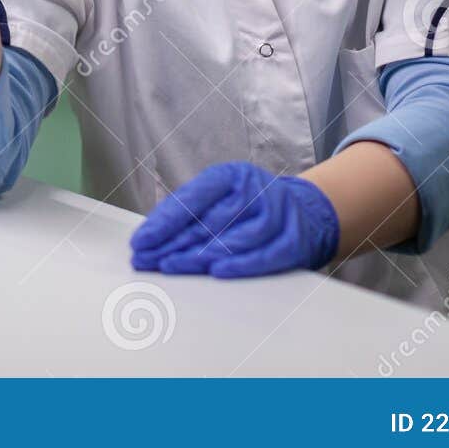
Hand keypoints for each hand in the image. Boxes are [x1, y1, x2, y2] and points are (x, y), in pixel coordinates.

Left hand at [130, 161, 339, 277]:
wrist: (308, 211)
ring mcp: (277, 215)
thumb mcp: (223, 195)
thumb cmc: (252, 205)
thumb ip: (192, 211)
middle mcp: (254, 191)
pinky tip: (215, 271)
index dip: (164, 221)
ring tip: (169, 265)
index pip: (192, 198)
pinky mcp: (294, 240)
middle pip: (207, 221)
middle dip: (171, 242)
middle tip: (145, 259)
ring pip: (234, 237)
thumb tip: (152, 234)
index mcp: (231, 176)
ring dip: (198, 255)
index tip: (140, 240)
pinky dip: (239, 264)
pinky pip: (264, 255)